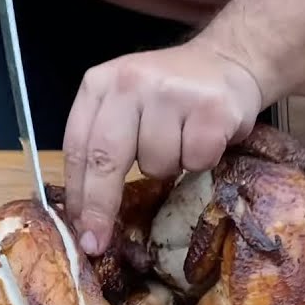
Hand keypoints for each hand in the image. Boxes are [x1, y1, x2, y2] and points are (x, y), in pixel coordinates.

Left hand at [61, 41, 263, 255]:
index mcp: (100, 84)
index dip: (77, 195)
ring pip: (156, 166)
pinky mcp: (210, 108)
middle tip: (100, 242)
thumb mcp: (125, 106)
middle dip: (101, 207)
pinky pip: (196, 161)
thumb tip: (85, 215)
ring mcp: (171, 93)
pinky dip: (201, 161)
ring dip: (169, 168)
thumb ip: (102, 145)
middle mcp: (130, 82)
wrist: (227, 62)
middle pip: (105, 159)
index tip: (79, 231)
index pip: (78, 147)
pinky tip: (205, 138)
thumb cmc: (170, 96)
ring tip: (181, 141)